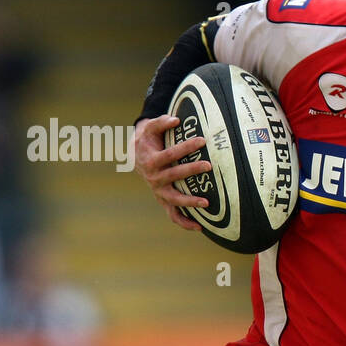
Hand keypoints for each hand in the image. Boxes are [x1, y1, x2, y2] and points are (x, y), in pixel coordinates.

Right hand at [133, 114, 211, 230]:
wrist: (137, 156)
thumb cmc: (148, 139)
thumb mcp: (150, 127)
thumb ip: (161, 121)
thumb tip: (177, 119)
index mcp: (151, 161)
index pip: (169, 154)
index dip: (185, 147)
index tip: (202, 140)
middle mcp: (154, 178)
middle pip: (173, 176)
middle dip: (191, 170)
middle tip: (208, 166)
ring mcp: (159, 192)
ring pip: (173, 200)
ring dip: (189, 203)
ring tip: (207, 203)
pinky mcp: (164, 201)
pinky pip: (173, 215)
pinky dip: (184, 222)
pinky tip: (200, 226)